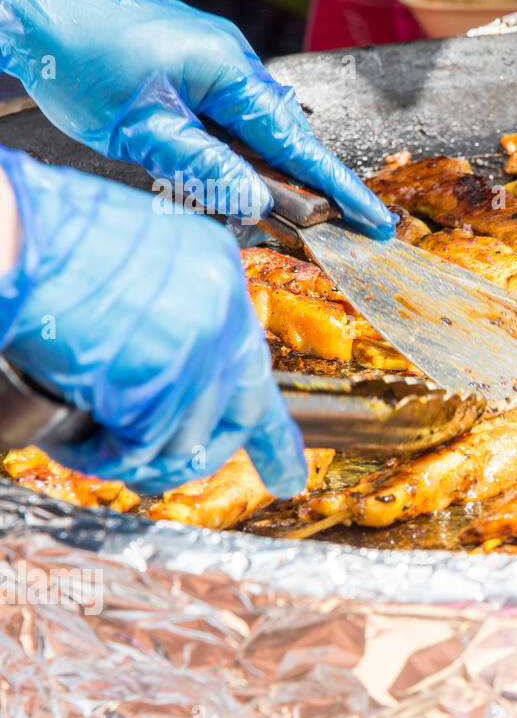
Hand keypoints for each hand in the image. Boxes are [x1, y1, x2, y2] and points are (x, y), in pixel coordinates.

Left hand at [0, 0, 394, 237]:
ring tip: (244, 198)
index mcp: (231, 73)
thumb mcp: (143, 129)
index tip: (374, 220)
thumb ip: (205, 168)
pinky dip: (229, 147)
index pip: (298, 146)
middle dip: (299, 184)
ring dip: (253, 167)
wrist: (40, 5)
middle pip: (283, 139)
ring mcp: (217, 61)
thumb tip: (258, 205)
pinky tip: (207, 164)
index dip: (340, 189)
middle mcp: (234, 62)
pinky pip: (230, 116)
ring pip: (253, 130)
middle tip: (317, 226)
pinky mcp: (197, 66)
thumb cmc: (84, 58)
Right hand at [0, 148, 307, 495]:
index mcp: (219, 273)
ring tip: (91, 442)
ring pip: (185, 443)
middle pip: (238, 415)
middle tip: (181, 479)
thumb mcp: (137, 258)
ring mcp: (195, 354)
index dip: (273, 432)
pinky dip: (101, 459)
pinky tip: (75, 446)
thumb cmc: (48, 241)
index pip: (257, 365)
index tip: (287, 473)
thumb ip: (169, 309)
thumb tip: (172, 368)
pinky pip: (137, 451)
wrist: (8, 238)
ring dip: (136, 458)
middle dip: (215, 456)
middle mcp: (223, 313)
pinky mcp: (155, 389)